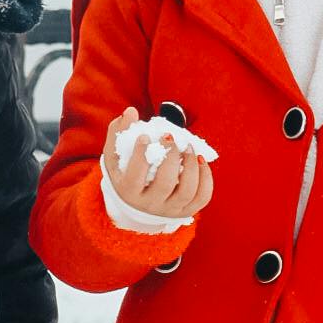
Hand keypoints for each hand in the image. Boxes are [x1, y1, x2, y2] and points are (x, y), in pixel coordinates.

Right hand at [102, 107, 216, 221]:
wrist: (137, 202)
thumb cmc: (125, 172)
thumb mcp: (116, 156)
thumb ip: (119, 132)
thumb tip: (131, 111)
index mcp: (129, 193)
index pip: (134, 177)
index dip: (140, 155)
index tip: (145, 136)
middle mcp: (149, 205)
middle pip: (165, 184)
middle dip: (171, 157)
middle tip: (170, 137)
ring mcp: (170, 209)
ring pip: (187, 191)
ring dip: (191, 166)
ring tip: (188, 146)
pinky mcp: (187, 210)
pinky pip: (202, 197)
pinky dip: (206, 177)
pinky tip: (200, 159)